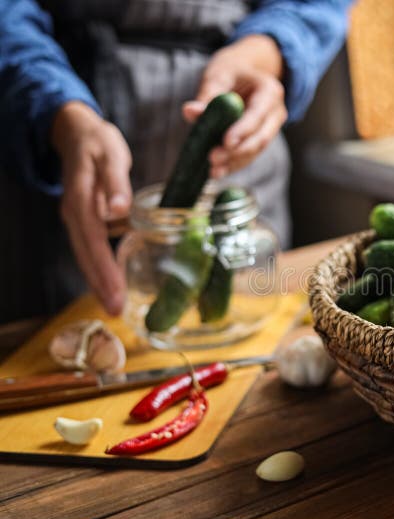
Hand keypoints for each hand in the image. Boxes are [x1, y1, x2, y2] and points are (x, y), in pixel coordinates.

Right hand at [52, 101, 131, 315]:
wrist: (78, 132)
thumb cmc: (99, 142)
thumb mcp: (110, 154)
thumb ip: (116, 182)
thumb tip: (119, 210)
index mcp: (81, 201)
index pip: (93, 242)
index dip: (104, 269)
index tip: (115, 293)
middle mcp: (75, 213)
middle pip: (86, 254)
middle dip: (100, 284)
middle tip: (115, 312)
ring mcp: (77, 217)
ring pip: (86, 254)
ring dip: (99, 280)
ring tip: (113, 305)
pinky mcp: (84, 218)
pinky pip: (90, 247)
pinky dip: (99, 266)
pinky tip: (111, 281)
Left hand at [183, 34, 286, 177]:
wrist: (246, 73)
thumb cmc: (232, 72)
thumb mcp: (219, 75)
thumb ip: (207, 95)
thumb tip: (190, 112)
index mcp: (269, 91)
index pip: (258, 114)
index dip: (243, 130)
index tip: (226, 142)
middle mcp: (275, 112)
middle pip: (261, 137)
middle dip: (238, 152)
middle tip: (213, 159)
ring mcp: (270, 128)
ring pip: (256, 150)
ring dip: (235, 162)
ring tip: (213, 171)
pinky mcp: (260, 139)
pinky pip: (249, 155)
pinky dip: (234, 164)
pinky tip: (217, 172)